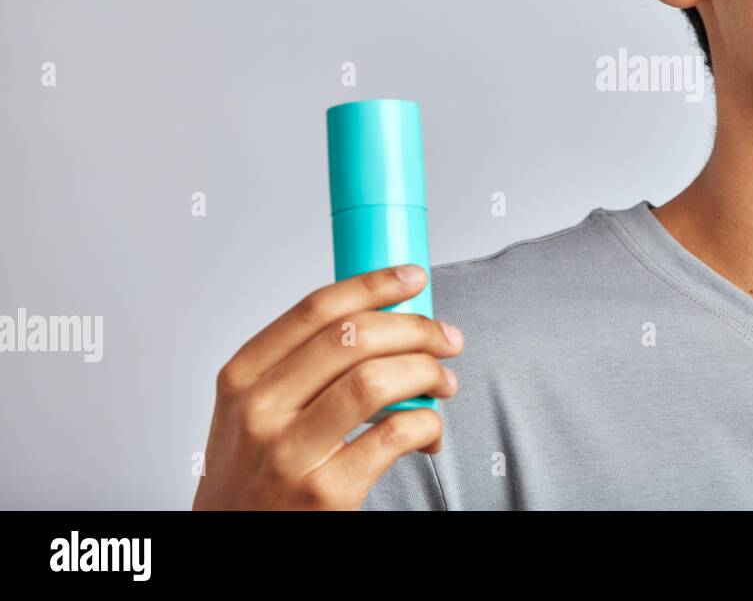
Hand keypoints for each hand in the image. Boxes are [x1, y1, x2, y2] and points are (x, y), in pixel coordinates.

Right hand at [192, 264, 461, 509]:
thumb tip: (387, 320)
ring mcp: (289, 452)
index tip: (412, 278)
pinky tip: (429, 431)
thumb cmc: (255, 474)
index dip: (374, 284)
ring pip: (376, 380)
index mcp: (243, 377)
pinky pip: (395, 435)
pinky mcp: (324, 492)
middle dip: (416, 328)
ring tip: (443, 384)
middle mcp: (259, 410)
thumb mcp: (252, 410)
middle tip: (446, 338)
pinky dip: (428, 424)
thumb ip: (301, 365)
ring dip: (426, 372)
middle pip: (353, 337)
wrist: (236, 542)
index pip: (317, 309)